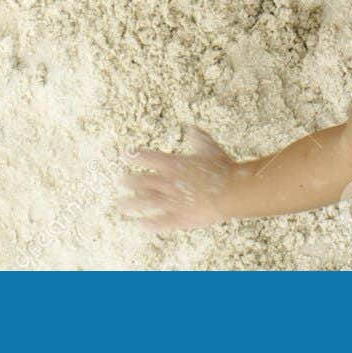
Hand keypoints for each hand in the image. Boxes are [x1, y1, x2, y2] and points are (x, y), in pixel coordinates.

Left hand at [121, 128, 239, 230]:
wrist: (232, 191)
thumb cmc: (223, 168)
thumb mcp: (210, 148)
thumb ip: (199, 138)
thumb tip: (191, 128)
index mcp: (174, 164)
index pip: (148, 158)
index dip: (136, 155)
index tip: (127, 154)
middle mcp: (168, 182)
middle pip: (141, 181)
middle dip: (129, 181)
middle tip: (119, 181)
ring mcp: (172, 201)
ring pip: (145, 202)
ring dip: (131, 204)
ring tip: (120, 205)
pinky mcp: (179, 217)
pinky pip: (159, 222)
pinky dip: (148, 224)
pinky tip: (140, 224)